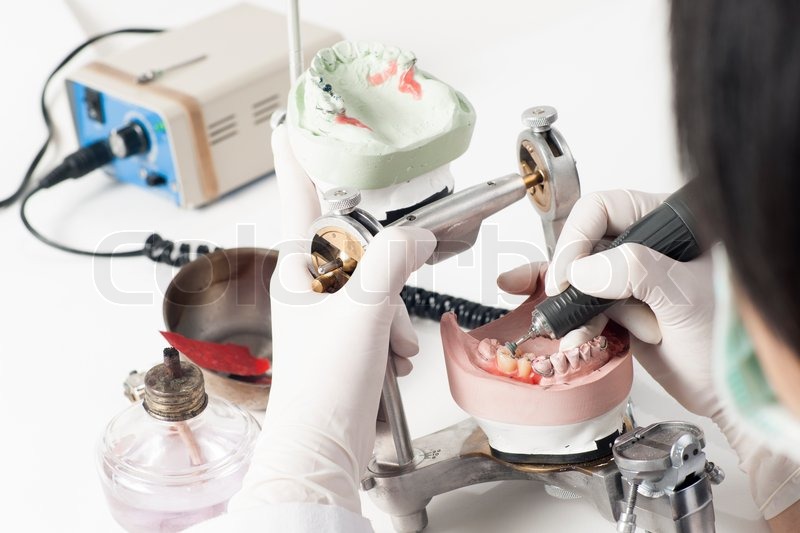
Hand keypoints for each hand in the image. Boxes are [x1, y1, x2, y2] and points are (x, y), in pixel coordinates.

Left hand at [230, 126, 435, 514]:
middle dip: (386, 269)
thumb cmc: (324, 387)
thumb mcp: (362, 313)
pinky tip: (393, 355)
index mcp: (298, 267)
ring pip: (374, 282)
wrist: (324, 448)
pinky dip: (392, 332)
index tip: (292, 123)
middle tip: (393, 289)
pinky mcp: (342, 335)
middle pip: (353, 242)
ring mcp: (325, 311)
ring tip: (390, 343)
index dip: (298, 157)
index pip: (299, 196)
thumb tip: (416, 234)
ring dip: (392, 311)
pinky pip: (378, 314)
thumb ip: (391, 262)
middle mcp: (308, 283)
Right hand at [545, 189, 716, 415]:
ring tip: (591, 326)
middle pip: (587, 242)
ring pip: (581, 278)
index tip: (569, 272)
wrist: (732, 392)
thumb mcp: (684, 295)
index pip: (605, 209)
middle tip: (565, 296)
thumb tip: (582, 270)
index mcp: (672, 223)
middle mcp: (649, 245)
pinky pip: (586, 306)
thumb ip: (635, 271)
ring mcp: (634, 277)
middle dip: (574, 274)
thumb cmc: (730, 339)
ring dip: (579, 305)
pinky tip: (582, 336)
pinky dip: (581, 322)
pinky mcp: (623, 307)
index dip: (579, 236)